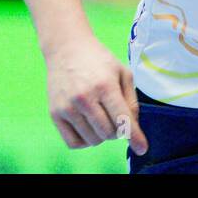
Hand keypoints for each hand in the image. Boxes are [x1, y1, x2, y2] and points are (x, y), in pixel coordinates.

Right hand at [45, 33, 147, 155]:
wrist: (66, 48)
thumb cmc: (99, 60)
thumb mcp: (122, 72)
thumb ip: (131, 100)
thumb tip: (133, 127)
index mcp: (105, 85)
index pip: (122, 119)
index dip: (134, 136)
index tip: (142, 148)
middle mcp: (84, 98)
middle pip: (108, 134)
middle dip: (117, 131)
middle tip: (116, 119)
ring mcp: (67, 107)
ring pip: (92, 140)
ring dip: (102, 136)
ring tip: (101, 119)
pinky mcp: (55, 114)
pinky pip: (73, 143)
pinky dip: (85, 141)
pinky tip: (89, 127)